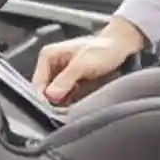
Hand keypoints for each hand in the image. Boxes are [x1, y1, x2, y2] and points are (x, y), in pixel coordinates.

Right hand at [32, 17, 146, 104]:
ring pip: (55, 98)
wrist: (122, 48)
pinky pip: (65, 100)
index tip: (53, 110)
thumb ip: (66, 79)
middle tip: (65, 112)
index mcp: (48, 56)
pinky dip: (70, 105)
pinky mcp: (71, 84)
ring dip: (62, 105)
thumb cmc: (104, 49)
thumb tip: (51, 95)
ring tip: (74, 107)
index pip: (37, 84)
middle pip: (44, 93)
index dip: (44, 98)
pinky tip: (79, 105)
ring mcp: (61, 76)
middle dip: (53, 103)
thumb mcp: (83, 64)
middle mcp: (52, 66)